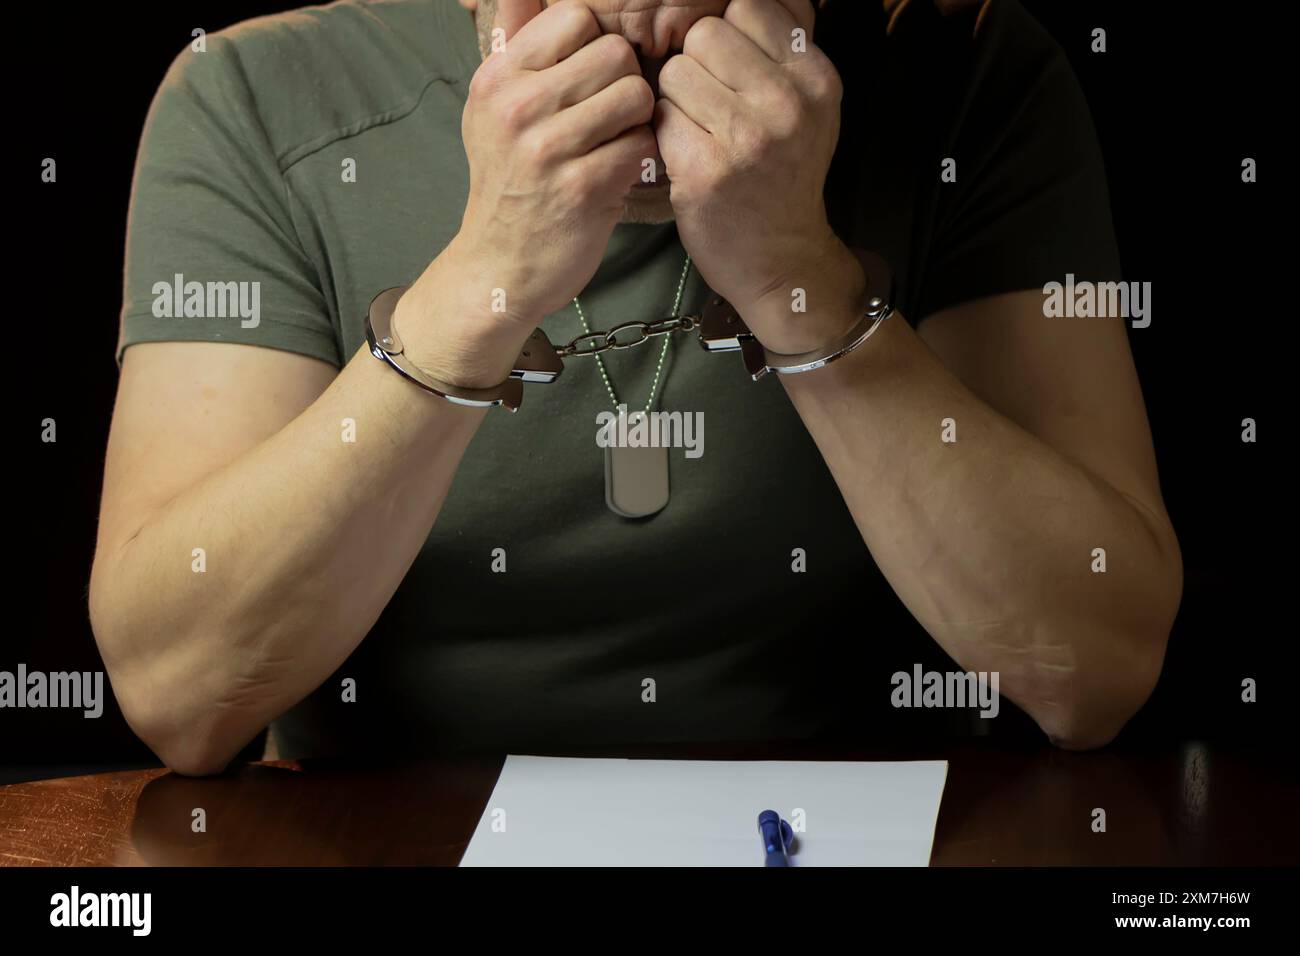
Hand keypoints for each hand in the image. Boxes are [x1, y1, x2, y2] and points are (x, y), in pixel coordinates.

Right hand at [453, 0, 656, 323]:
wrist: (500, 266)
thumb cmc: (510, 182)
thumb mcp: (494, 109)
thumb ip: (519, 44)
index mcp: (497, 78)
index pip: (576, 16)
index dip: (597, 44)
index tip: (591, 78)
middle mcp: (516, 107)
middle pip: (614, 52)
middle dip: (625, 82)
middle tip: (611, 117)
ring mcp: (547, 149)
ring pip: (635, 94)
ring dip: (638, 120)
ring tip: (616, 142)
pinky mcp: (582, 188)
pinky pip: (642, 144)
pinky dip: (640, 158)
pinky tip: (618, 173)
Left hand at [655, 0, 862, 352]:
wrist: (782, 260)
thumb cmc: (784, 177)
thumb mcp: (809, 106)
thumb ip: (784, 47)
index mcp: (815, 78)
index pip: (747, 6)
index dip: (726, 34)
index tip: (730, 69)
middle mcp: (788, 103)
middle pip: (704, 33)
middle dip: (696, 64)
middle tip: (711, 106)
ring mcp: (747, 138)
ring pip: (674, 72)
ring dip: (676, 100)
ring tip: (701, 133)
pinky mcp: (706, 171)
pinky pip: (660, 117)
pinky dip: (665, 136)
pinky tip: (688, 159)